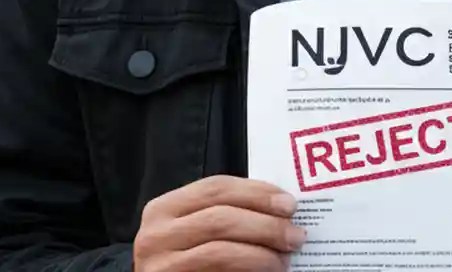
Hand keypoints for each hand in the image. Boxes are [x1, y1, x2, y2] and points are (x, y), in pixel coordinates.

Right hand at [132, 175, 306, 271]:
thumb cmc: (182, 261)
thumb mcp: (191, 230)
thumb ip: (221, 216)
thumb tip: (276, 210)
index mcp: (162, 209)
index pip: (214, 188)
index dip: (256, 192)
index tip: (288, 202)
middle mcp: (155, 235)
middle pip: (220, 217)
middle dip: (265, 224)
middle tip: (296, 234)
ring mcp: (162, 265)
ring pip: (221, 250)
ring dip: (262, 253)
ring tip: (285, 257)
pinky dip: (249, 270)